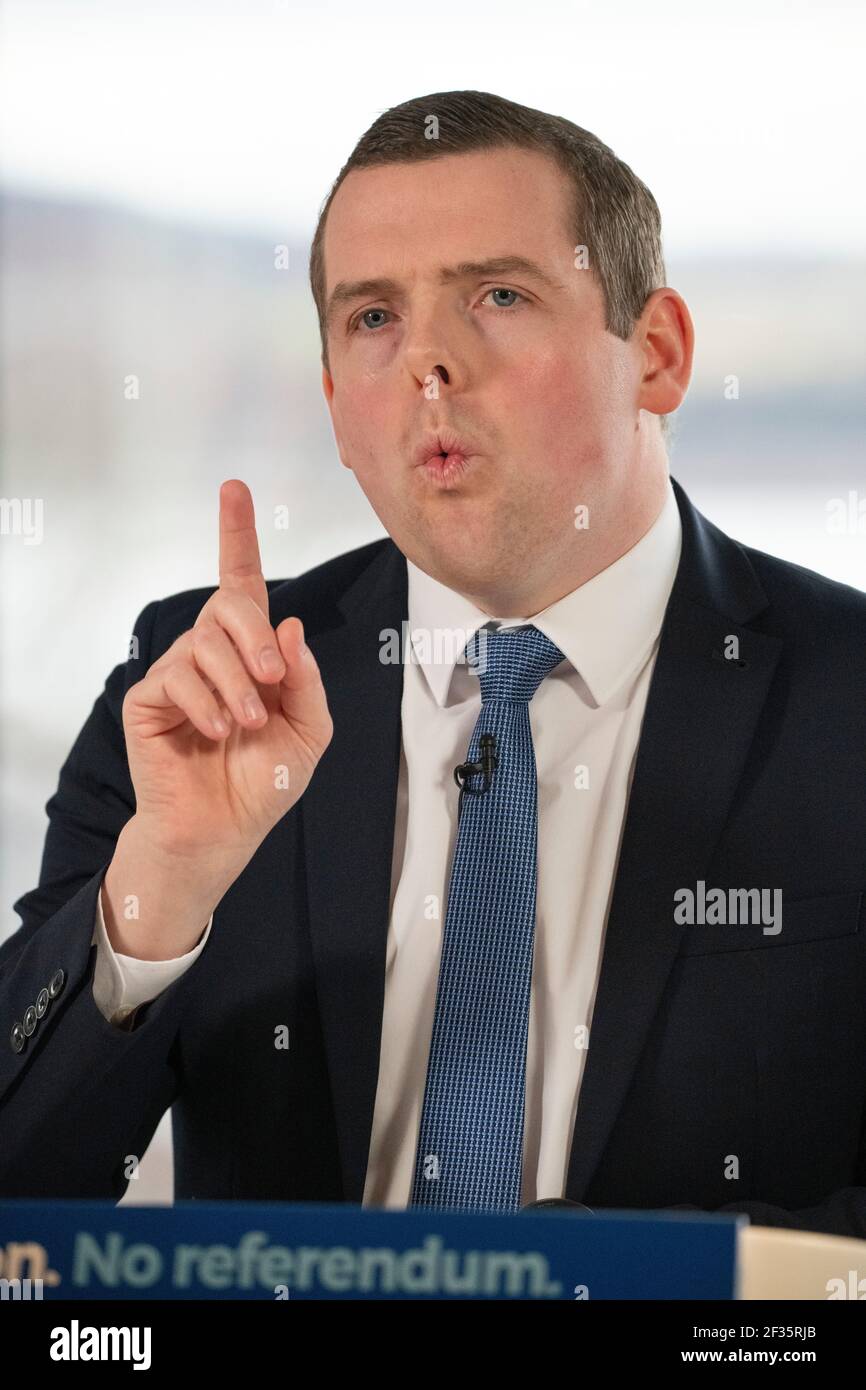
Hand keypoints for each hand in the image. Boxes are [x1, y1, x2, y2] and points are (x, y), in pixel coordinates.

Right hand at [120, 479, 332, 868]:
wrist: (224, 831)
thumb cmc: (265, 779)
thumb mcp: (309, 729)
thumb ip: (306, 679)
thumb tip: (290, 625)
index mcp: (251, 653)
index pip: (241, 582)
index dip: (237, 535)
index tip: (234, 489)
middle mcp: (211, 653)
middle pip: (228, 605)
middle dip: (253, 637)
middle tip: (271, 682)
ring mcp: (175, 673)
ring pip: (203, 644)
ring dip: (235, 684)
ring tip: (244, 724)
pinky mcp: (147, 699)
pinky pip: (174, 676)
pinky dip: (204, 702)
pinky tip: (218, 731)